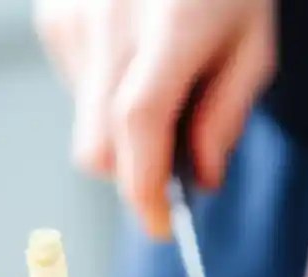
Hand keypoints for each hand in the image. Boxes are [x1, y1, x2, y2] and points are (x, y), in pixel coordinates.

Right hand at [34, 0, 274, 235]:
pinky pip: (74, 88)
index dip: (146, 187)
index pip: (140, 123)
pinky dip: (103, 93)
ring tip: (160, 80)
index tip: (162, 224)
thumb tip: (198, 179)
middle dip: (134, 172)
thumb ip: (226, 114)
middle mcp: (109, 19)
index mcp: (172, 22)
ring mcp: (71, 18)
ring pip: (85, 124)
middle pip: (100, 145)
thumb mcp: (254, 39)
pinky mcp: (52, 17)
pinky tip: (131, 55)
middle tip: (173, 165)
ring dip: (121, 129)